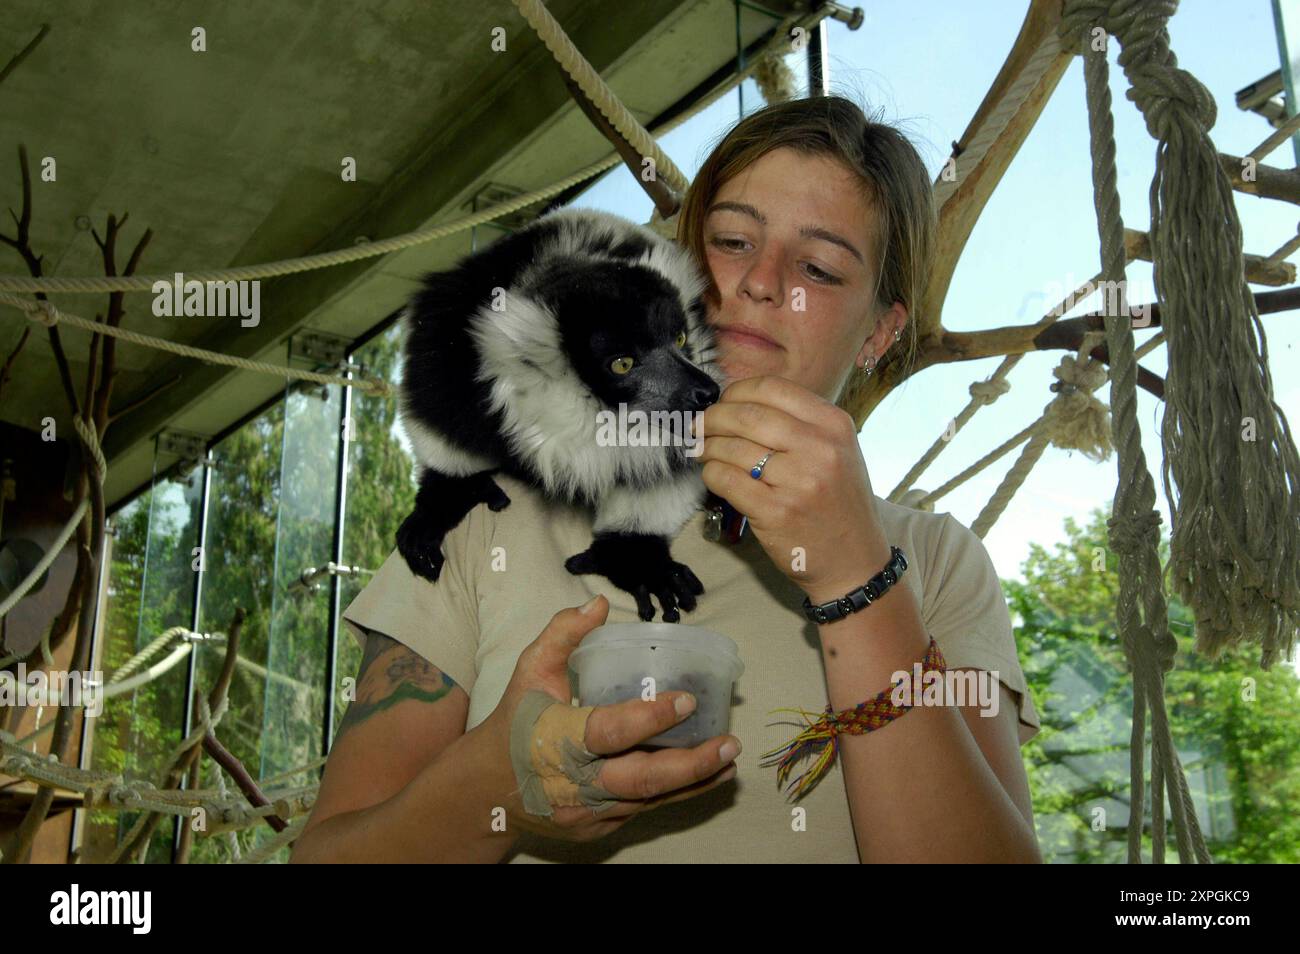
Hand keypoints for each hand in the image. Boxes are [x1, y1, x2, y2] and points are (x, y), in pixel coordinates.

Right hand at [480, 595, 739, 842]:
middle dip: (691, 764)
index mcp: (558, 739)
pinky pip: (644, 810)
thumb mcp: (530, 672)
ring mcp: (588, 811)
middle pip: (641, 780)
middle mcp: (576, 782)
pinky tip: (707, 776)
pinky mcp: (598, 828)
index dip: (650, 719)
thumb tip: (600, 603)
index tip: (686, 701)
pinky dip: (676, 793)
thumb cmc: (516, 722)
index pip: (609, 732)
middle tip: (728, 742)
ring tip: (729, 758)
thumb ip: (562, 635)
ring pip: (650, 799)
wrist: (488, 789)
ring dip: (695, 780)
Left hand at [695, 375, 891, 602]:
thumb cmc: (839, 504)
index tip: (724, 403)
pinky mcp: (775, 512)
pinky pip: (726, 480)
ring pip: (731, 448)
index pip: (772, 388)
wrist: (854, 562)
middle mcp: (819, 448)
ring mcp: (798, 481)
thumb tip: (739, 405)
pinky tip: (715, 476)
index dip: (736, 392)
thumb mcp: (838, 452)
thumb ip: (799, 424)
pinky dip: (712, 474)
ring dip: (708, 447)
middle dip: (714, 418)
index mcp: (834, 425)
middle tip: (702, 426)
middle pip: (746, 415)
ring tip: (705, 451)